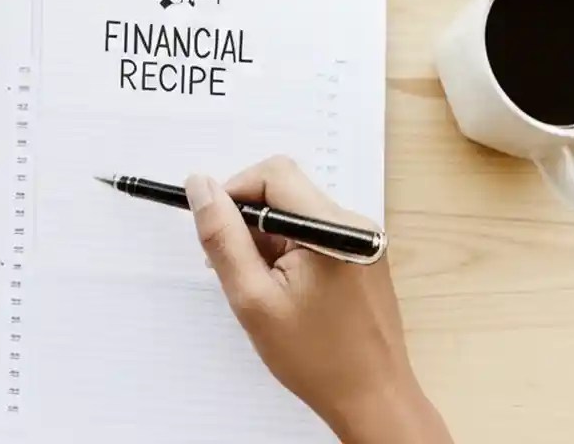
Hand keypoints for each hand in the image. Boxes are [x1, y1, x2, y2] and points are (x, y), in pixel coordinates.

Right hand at [186, 157, 452, 443]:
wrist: (372, 399)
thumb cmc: (315, 358)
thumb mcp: (252, 297)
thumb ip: (223, 237)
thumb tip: (200, 187)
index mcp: (333, 228)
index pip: (274, 173)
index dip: (235, 191)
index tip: (214, 227)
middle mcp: (355, 224)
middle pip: (285, 190)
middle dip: (249, 221)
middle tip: (233, 267)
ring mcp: (363, 239)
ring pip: (297, 213)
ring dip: (267, 239)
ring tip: (260, 287)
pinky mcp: (362, 255)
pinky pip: (314, 234)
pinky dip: (288, 251)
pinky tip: (283, 290)